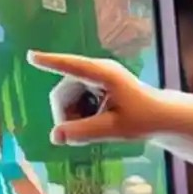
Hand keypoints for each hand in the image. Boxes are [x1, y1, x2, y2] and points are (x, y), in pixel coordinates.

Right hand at [27, 50, 164, 144]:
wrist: (160, 116)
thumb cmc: (143, 119)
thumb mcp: (113, 129)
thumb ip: (83, 132)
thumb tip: (54, 137)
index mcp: (105, 75)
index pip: (73, 67)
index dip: (51, 63)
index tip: (32, 56)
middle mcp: (97, 70)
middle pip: (63, 93)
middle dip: (67, 115)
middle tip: (83, 135)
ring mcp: (94, 76)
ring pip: (66, 98)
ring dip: (73, 116)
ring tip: (96, 125)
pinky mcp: (94, 84)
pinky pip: (74, 99)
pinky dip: (79, 113)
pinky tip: (96, 120)